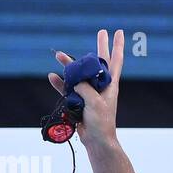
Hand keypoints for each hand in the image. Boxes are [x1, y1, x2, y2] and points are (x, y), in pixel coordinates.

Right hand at [48, 28, 124, 146]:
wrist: (96, 140)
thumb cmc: (101, 122)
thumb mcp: (95, 102)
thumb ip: (86, 87)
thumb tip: (75, 80)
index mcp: (110, 85)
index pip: (115, 61)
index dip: (117, 46)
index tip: (119, 32)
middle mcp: (101, 86)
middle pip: (99, 62)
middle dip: (100, 47)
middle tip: (102, 31)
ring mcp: (90, 92)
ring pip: (79, 74)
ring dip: (69, 65)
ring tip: (58, 55)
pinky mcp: (79, 101)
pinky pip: (68, 88)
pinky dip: (60, 83)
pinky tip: (52, 77)